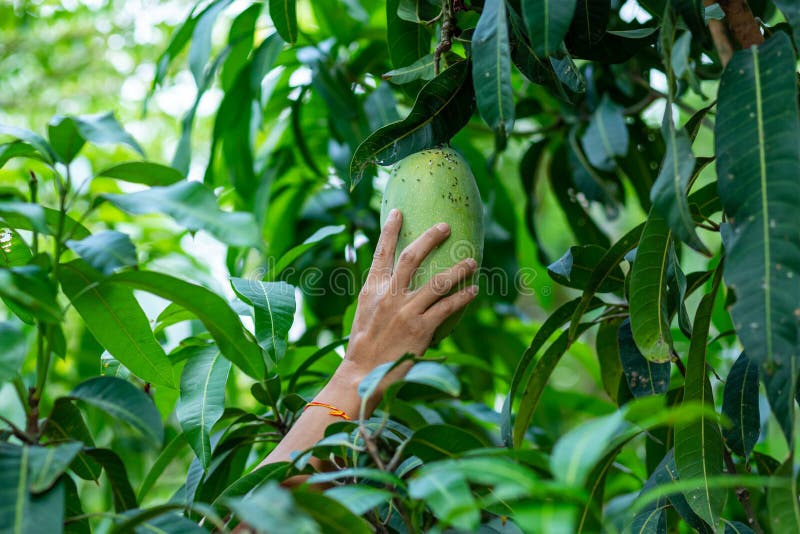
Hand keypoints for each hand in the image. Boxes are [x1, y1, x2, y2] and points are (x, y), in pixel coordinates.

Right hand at [335, 208, 477, 395]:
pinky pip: (447, 307)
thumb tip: (394, 283)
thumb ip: (379, 295)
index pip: (381, 253)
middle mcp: (389, 296)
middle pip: (412, 257)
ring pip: (437, 281)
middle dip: (429, 238)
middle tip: (445, 226)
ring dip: (458, 269)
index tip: (397, 212)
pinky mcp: (421, 329)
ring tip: (472, 260)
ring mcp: (406, 311)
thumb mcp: (364, 314)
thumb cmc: (363, 347)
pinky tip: (473, 290)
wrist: (362, 375)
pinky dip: (462, 297)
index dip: (390, 231)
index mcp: (372, 290)